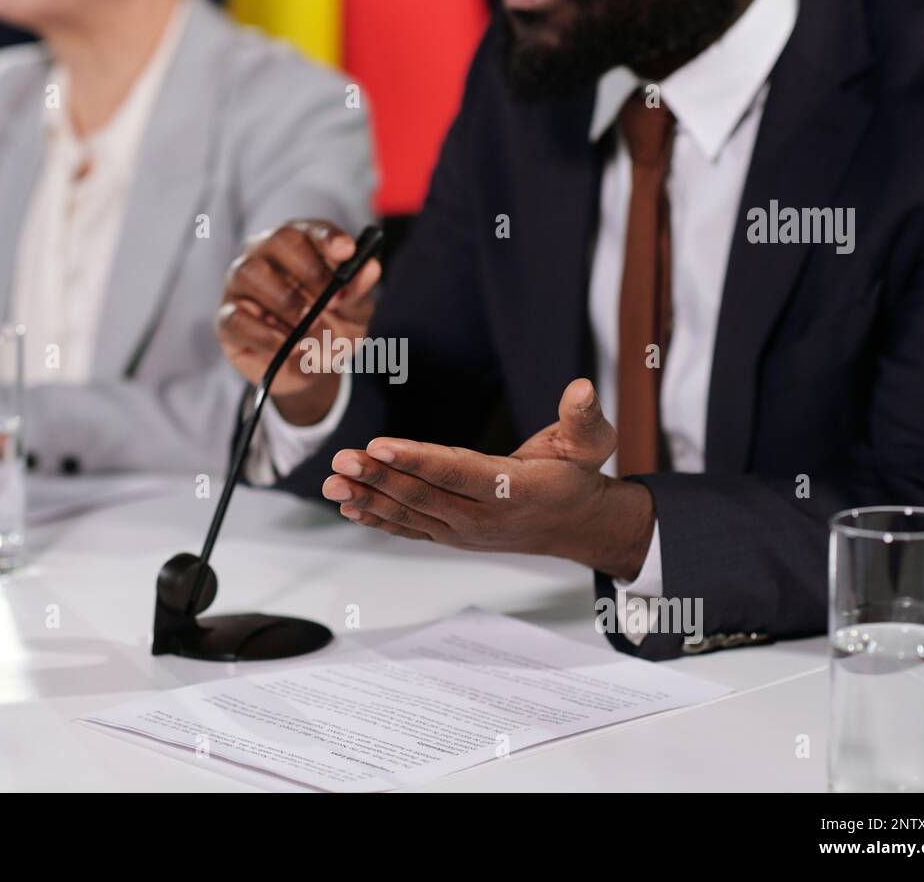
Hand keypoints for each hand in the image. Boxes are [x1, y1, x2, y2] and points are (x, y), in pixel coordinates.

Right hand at [216, 220, 379, 424]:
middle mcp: (265, 255)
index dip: (328, 238)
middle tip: (331, 300)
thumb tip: (370, 267)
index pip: (310, 229)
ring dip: (285, 300)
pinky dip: (264, 333)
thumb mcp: (355, 311)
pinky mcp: (227, 318)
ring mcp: (241, 285)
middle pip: (278, 241)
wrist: (312, 369)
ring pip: (249, 272)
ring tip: (309, 324)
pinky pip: (235, 317)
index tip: (347, 252)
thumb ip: (359, 289)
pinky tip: (289, 346)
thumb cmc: (332, 327)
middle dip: (309, 271)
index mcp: (300, 245)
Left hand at [319, 379, 655, 580]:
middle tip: (343, 460)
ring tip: (333, 483)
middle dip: (378, 476)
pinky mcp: (450, 535)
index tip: (381, 445)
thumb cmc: (576, 478)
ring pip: (408, 513)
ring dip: (368, 497)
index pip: (456, 472)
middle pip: (422, 494)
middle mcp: (481, 515)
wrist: (574, 526)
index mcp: (511, 489)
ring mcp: (462, 530)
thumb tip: (583, 388)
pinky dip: (378, 519)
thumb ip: (583, 418)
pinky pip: (409, 529)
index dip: (417, 459)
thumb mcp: (590, 445)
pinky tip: (349, 507)